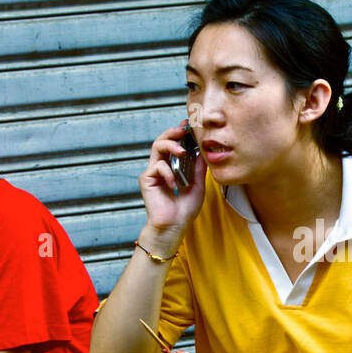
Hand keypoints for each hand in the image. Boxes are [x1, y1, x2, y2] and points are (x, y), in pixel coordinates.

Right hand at [139, 121, 206, 243]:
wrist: (174, 226)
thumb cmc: (185, 208)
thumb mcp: (198, 184)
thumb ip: (199, 167)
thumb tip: (204, 149)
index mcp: (173, 166)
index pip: (175, 144)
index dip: (181, 134)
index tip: (190, 126)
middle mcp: (161, 166)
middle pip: (162, 140)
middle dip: (172, 132)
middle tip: (183, 130)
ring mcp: (153, 172)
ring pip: (156, 147)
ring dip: (170, 145)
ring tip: (181, 151)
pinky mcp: (147, 179)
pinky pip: (157, 166)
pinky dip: (168, 173)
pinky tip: (175, 184)